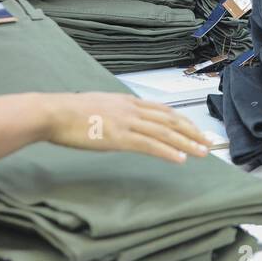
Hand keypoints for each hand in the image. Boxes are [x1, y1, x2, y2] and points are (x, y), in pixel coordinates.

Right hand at [46, 92, 210, 162]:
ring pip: (164, 133)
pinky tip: (179, 159)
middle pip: (170, 120)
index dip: (182, 121)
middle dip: (192, 132)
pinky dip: (167, 152)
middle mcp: (132, 109)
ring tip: (202, 152)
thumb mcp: (99, 105)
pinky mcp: (118, 137)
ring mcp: (126, 122)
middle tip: (208, 142)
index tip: (195, 130)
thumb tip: (125, 121)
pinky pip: (149, 145)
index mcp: (127, 102)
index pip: (163, 110)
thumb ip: (116, 112)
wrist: (53, 113)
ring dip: (186, 143)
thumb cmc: (69, 112)